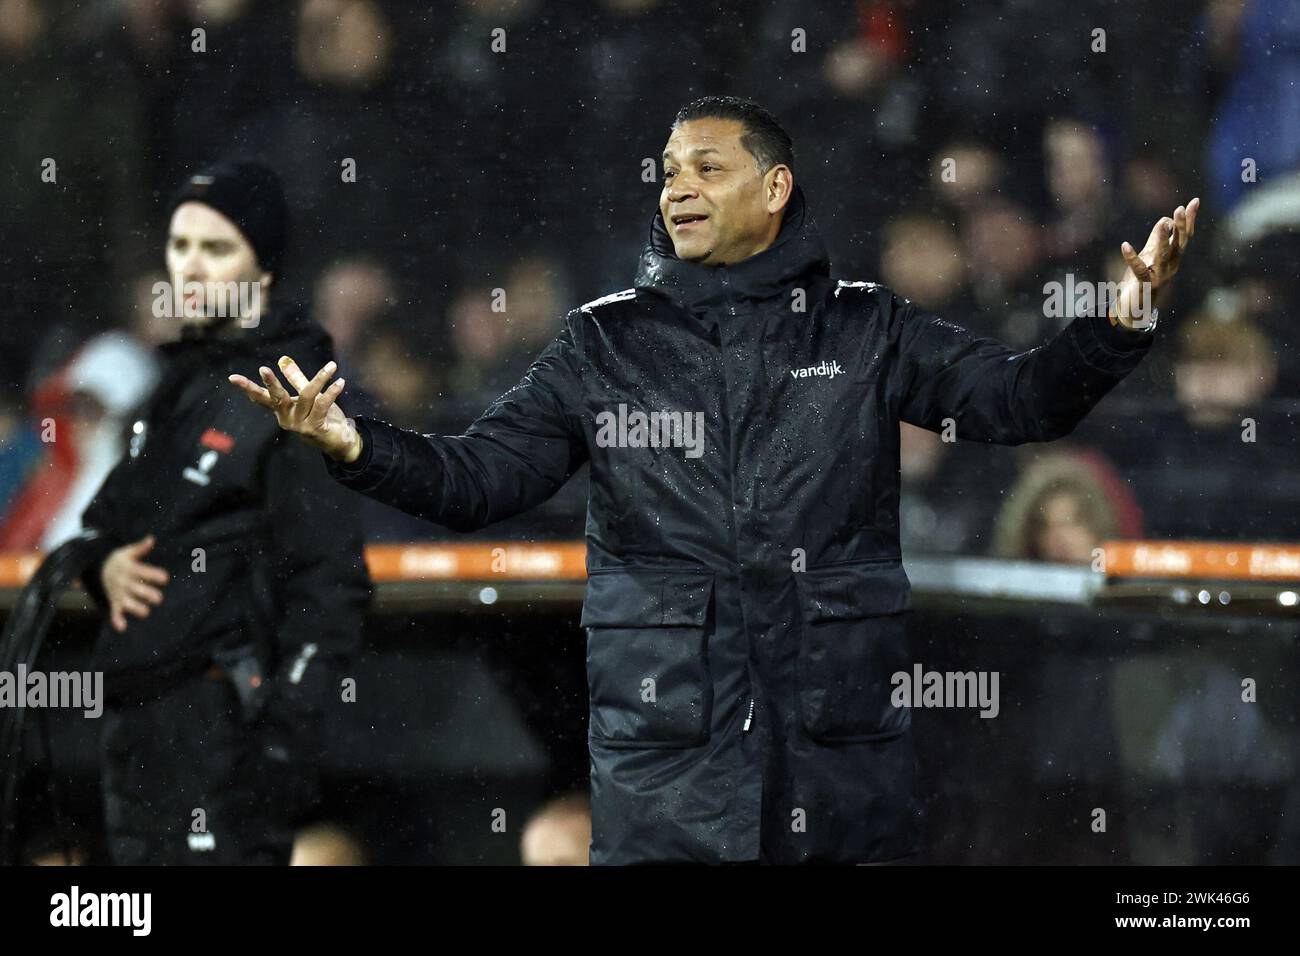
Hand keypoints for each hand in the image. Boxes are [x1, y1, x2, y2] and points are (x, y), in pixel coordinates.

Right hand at [101, 534, 169, 632]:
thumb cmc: (121, 561)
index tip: (165, 578)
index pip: (142, 571)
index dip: (153, 575)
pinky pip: (114, 612)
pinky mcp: (115, 602)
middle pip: (136, 589)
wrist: (99, 570)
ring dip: (135, 607)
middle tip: (159, 598)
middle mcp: (124, 582)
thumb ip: (140, 547)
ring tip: (146, 612)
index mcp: (129, 569)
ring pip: (127, 602)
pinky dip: (117, 620)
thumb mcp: (129, 552)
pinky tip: (122, 627)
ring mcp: (118, 593)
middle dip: (146, 594)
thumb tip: (152, 539)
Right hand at [228, 356, 362, 461]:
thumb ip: (296, 379)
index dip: (248, 388)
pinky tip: (340, 382)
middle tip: (263, 369)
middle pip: (277, 398)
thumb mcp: (308, 396)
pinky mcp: (314, 428)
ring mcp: (300, 425)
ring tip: (331, 366)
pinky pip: (322, 405)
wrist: (339, 441)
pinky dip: (332, 392)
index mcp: (282, 410)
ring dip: (320, 379)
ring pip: (306, 396)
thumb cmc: (322, 417)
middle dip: (271, 383)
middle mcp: (287, 418)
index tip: (233, 378)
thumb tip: (282, 360)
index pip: (262, 397)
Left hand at [1111, 197, 1199, 328]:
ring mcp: (1160, 276)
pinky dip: (1132, 257)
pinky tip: (1125, 245)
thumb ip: (1157, 239)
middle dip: (1181, 226)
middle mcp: (1171, 266)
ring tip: (1165, 222)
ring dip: (1164, 239)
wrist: (1135, 309)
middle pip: (1179, 243)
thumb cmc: (1143, 280)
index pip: (1184, 236)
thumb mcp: (1151, 256)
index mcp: (1174, 258)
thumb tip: (1165, 220)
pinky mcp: (1145, 284)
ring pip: (1164, 255)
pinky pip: (1139, 269)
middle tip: (1180, 208)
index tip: (1195, 201)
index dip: (1190, 219)